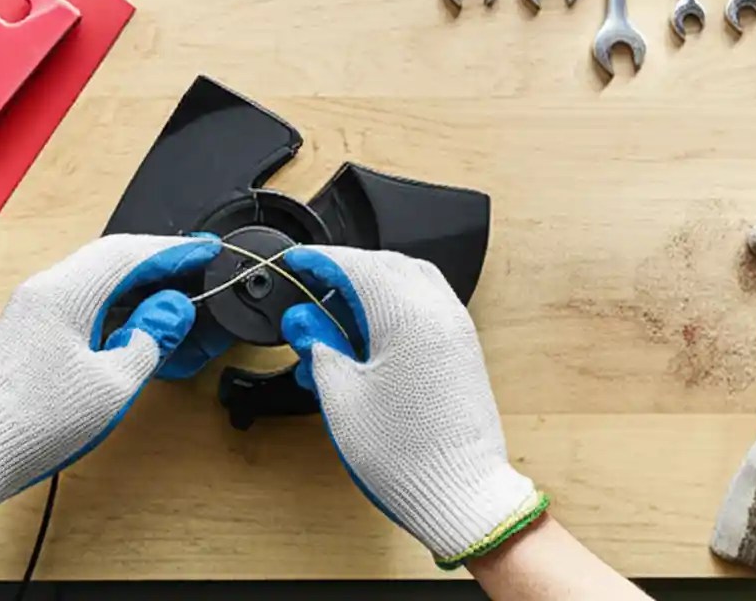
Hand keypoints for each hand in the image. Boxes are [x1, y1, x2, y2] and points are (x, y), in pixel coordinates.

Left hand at [0, 234, 218, 531]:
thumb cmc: (35, 423)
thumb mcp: (113, 383)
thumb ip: (151, 338)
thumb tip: (174, 309)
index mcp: (64, 292)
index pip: (131, 253)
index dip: (176, 251)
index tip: (209, 250)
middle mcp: (44, 289)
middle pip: (111, 258)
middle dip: (157, 261)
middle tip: (197, 266)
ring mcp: (31, 309)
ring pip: (94, 279)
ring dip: (135, 283)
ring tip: (172, 292)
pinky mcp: (26, 330)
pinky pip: (78, 300)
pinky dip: (112, 302)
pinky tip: (132, 319)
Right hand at [280, 246, 547, 567]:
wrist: (462, 494)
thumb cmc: (406, 454)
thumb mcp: (341, 397)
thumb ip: (319, 347)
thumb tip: (303, 320)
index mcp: (406, 315)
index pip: (354, 265)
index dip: (317, 261)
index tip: (293, 264)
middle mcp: (438, 311)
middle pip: (384, 266)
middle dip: (343, 274)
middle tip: (309, 294)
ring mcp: (456, 328)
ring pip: (408, 282)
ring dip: (370, 289)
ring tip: (335, 324)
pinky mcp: (462, 348)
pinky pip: (425, 305)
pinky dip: (394, 307)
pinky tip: (368, 338)